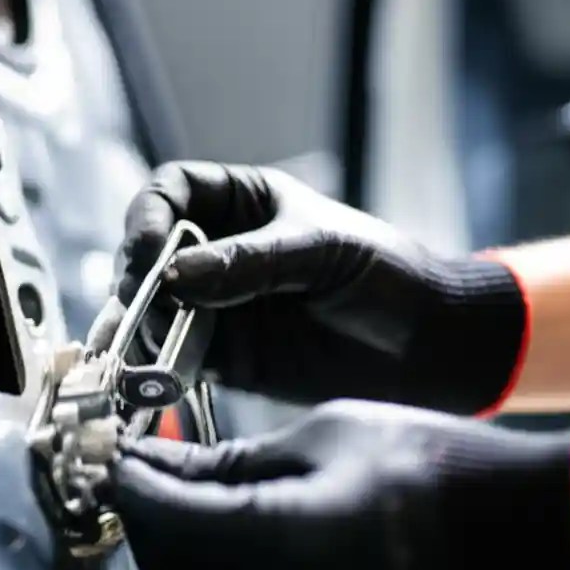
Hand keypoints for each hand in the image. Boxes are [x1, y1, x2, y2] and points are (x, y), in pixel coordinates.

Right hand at [90, 161, 526, 413]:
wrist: (430, 346)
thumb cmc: (387, 274)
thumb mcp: (321, 251)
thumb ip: (250, 262)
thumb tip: (175, 273)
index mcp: (243, 203)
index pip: (171, 192)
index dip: (148, 215)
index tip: (149, 248)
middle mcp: (218, 251)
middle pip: (148, 255)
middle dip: (139, 279)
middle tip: (149, 305)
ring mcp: (216, 306)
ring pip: (151, 310)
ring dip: (142, 328)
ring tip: (155, 348)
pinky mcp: (224, 359)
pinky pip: (173, 359)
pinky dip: (158, 368)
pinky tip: (158, 377)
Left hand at [113, 400, 569, 569]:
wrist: (531, 538)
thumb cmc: (438, 472)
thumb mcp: (331, 436)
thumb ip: (235, 460)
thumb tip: (160, 462)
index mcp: (279, 544)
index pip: (159, 514)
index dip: (126, 478)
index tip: (116, 451)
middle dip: (146, 523)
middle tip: (152, 475)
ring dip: (180, 558)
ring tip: (191, 506)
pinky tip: (238, 544)